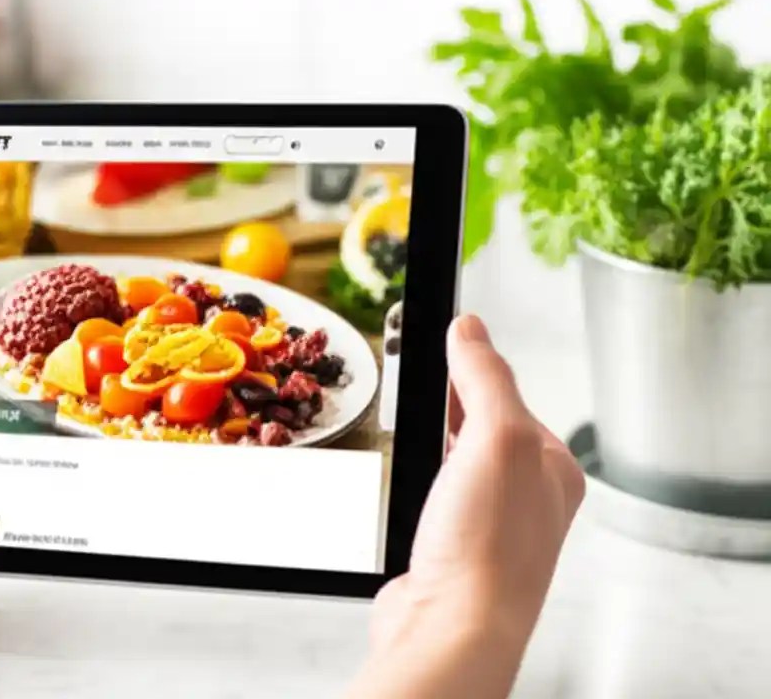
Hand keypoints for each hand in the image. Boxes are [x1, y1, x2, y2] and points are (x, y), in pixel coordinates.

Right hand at [362, 316, 583, 689]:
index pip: (508, 396)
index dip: (470, 372)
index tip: (434, 350)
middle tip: (416, 393)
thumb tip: (471, 330)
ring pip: (451, 464)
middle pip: (478, 428)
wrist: (451, 628)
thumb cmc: (488, 549)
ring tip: (410, 440)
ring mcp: (487, 526)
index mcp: (552, 467)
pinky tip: (405, 488)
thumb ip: (486, 377)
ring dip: (427, 450)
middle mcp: (527, 498)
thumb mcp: (497, 437)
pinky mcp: (448, 550)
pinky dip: (412, 486)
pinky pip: (428, 499)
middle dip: (444, 411)